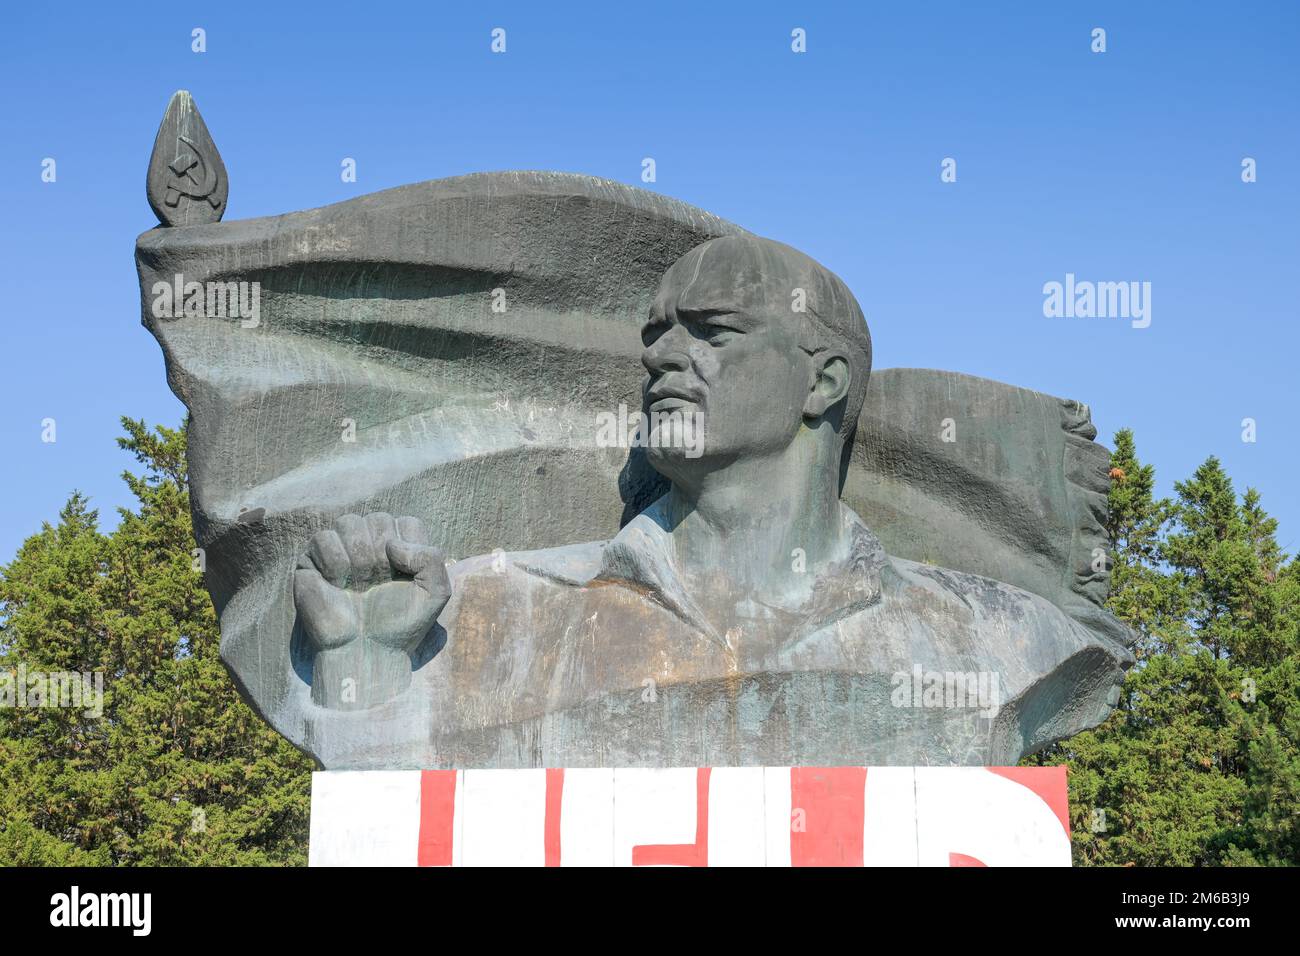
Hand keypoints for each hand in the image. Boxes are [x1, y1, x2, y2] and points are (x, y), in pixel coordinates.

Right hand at [293, 513, 450, 708]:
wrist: (365, 653)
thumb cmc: (400, 625)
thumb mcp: (435, 593)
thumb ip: (432, 557)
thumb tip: (392, 543)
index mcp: (401, 547)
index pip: (407, 523)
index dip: (408, 550)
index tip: (404, 578)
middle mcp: (371, 544)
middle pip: (378, 519)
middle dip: (381, 553)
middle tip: (378, 583)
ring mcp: (341, 550)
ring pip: (349, 521)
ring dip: (359, 555)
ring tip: (360, 583)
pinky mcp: (313, 560)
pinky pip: (323, 537)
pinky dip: (334, 561)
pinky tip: (338, 583)